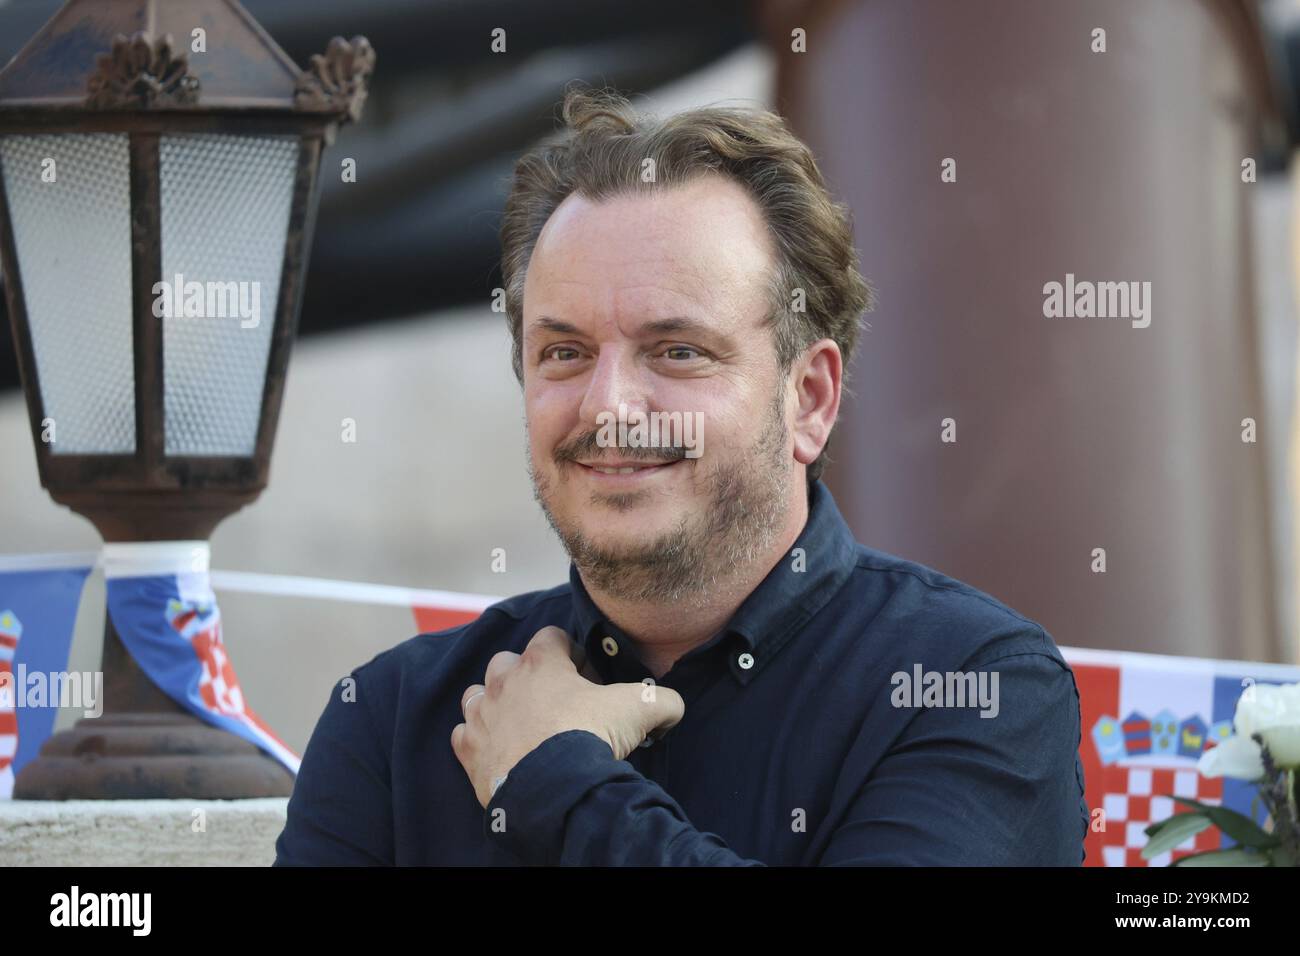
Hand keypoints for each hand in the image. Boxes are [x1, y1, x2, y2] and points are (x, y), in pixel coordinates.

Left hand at [451, 626, 684, 806]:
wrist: (554, 789)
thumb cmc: (591, 737)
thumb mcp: (638, 710)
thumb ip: (660, 700)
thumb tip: (673, 707)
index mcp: (542, 663)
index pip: (551, 637)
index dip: (570, 653)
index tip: (585, 676)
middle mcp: (505, 681)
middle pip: (507, 661)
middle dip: (527, 674)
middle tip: (553, 700)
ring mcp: (483, 715)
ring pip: (477, 694)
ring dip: (495, 702)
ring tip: (519, 721)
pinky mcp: (469, 750)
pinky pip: (463, 735)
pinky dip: (477, 739)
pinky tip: (498, 749)